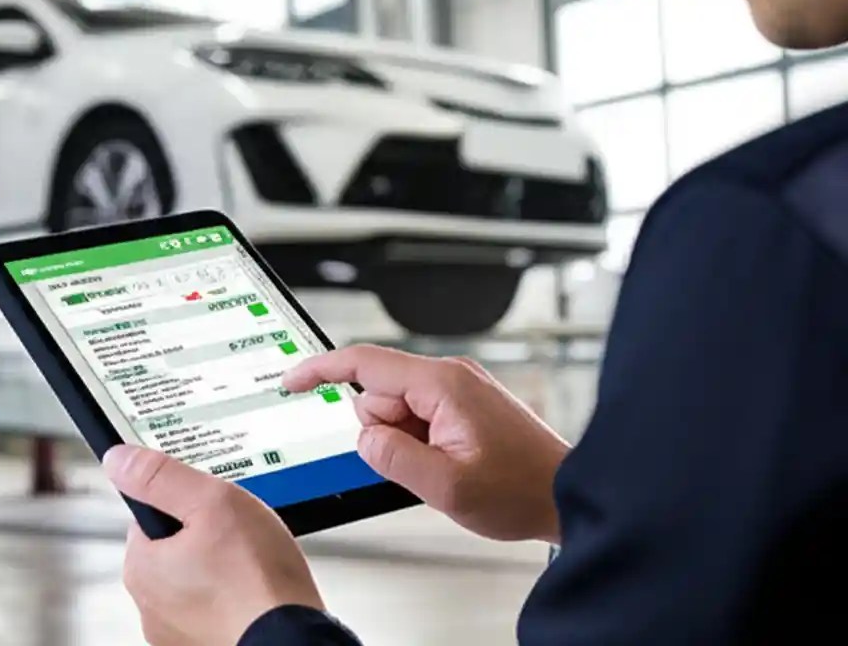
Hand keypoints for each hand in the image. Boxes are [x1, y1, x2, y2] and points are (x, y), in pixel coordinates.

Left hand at [103, 445, 323, 645]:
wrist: (293, 639)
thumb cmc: (257, 577)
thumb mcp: (211, 502)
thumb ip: (161, 477)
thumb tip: (119, 460)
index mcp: (141, 567)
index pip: (147, 517)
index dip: (184, 505)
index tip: (210, 508)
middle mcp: (149, 606)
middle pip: (172, 550)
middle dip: (203, 539)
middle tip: (238, 537)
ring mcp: (176, 633)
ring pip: (194, 581)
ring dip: (219, 571)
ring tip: (253, 567)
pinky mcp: (204, 645)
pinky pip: (214, 610)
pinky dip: (231, 601)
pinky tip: (255, 594)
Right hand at [284, 345, 569, 543]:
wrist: (567, 496)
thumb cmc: (521, 491)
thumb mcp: (444, 487)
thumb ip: (390, 457)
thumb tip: (365, 437)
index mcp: (441, 384)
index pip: (364, 363)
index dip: (320, 371)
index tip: (292, 380)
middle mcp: (450, 376)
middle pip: (378, 394)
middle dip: (384, 433)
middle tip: (424, 465)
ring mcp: (458, 388)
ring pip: (396, 410)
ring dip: (406, 443)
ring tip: (446, 467)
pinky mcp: (463, 403)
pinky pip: (418, 418)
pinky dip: (421, 442)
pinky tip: (452, 462)